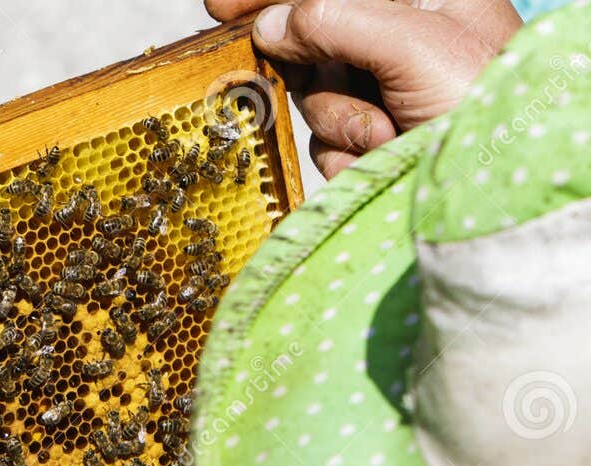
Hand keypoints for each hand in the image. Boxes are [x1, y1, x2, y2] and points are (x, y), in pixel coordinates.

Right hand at [207, 0, 521, 176]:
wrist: (500, 191)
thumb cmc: (485, 104)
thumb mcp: (417, 45)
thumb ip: (339, 20)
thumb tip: (272, 23)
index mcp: (421, 1)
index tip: (220, 7)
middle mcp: (399, 44)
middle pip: (313, 44)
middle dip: (317, 72)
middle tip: (314, 81)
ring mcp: (385, 96)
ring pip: (315, 97)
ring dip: (342, 120)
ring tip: (387, 133)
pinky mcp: (373, 143)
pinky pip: (324, 141)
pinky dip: (346, 153)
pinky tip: (382, 155)